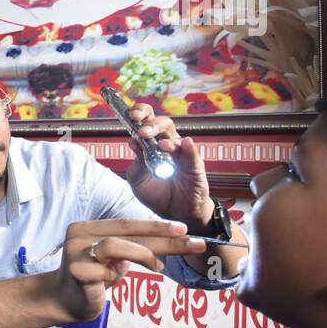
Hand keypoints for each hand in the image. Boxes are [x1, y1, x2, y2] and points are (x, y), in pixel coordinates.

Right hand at [44, 219, 207, 322]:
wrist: (63, 301)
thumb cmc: (91, 279)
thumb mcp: (114, 260)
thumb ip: (131, 249)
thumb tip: (164, 243)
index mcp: (89, 228)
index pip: (127, 223)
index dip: (156, 225)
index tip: (183, 229)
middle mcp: (80, 235)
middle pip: (127, 232)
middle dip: (163, 238)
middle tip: (192, 242)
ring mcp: (76, 252)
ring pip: (115, 245)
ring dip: (143, 255)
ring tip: (159, 268)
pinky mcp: (77, 271)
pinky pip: (106, 272)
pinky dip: (116, 276)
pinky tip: (112, 282)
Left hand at [124, 102, 211, 228]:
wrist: (174, 213)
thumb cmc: (156, 193)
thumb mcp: (138, 179)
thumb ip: (136, 162)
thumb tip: (133, 142)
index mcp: (151, 144)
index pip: (147, 121)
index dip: (140, 114)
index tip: (132, 115)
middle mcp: (167, 144)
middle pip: (163, 124)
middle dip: (152, 124)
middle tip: (142, 131)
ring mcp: (182, 154)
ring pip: (176, 138)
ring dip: (167, 138)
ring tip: (160, 144)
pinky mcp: (195, 165)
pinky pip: (192, 153)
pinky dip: (188, 148)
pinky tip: (185, 144)